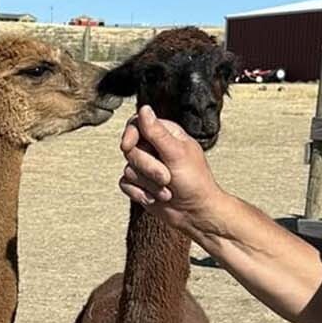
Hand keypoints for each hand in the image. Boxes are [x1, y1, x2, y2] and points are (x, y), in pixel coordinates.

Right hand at [118, 105, 221, 232]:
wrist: (195, 214)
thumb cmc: (194, 182)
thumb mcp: (176, 154)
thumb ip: (157, 132)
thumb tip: (144, 108)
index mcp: (166, 135)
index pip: (137, 124)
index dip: (130, 135)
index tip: (128, 146)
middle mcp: (153, 149)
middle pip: (131, 150)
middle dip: (147, 167)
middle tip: (167, 178)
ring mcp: (145, 167)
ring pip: (129, 169)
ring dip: (148, 184)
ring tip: (167, 190)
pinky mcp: (140, 184)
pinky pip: (126, 184)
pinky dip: (140, 194)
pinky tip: (155, 199)